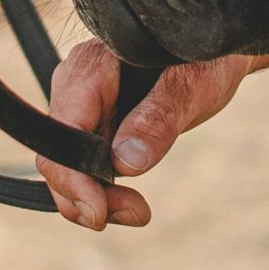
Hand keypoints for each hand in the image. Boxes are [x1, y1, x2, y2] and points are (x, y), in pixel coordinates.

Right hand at [36, 40, 251, 228]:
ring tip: (137, 212)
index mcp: (92, 65)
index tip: (101, 211)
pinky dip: (97, 191)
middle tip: (137, 214)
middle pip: (58, 155)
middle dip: (87, 196)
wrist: (210, 55)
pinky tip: (127, 203)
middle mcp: (75, 82)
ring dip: (93, 199)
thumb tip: (123, 162)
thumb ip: (158, 119)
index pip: (62, 131)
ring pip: (65, 166)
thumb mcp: (192, 86)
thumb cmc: (204, 60)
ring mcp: (80, 103)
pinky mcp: (91, 121)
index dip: (74, 177)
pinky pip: (80, 165)